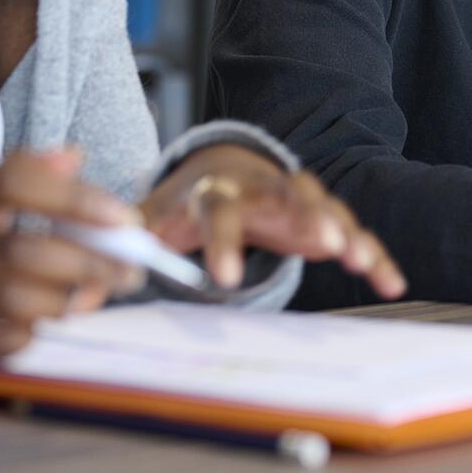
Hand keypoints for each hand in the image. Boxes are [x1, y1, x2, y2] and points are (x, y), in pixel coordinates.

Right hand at [0, 150, 143, 393]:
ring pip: (12, 302)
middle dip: (87, 260)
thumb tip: (74, 157)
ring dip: (67, 297)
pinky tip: (39, 320)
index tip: (122, 217)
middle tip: (130, 267)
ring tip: (93, 292)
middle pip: (16, 252)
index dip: (72, 198)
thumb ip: (14, 179)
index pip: (6, 184)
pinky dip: (32, 331)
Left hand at [140, 144, 405, 299]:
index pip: (219, 210)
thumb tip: (79, 303)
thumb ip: (124, 254)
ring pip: (327, 206)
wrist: (222, 169)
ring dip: (345, 229)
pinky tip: (393, 283)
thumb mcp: (152, 220)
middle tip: (321, 241)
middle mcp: (264, 187)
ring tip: (360, 258)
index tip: (223, 281)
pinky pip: (355, 234)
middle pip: (287, 194)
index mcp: (216, 190)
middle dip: (307, 214)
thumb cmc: (184, 202)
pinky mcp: (324, 218)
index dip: (222, 241)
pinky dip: (375, 255)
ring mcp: (299, 199)